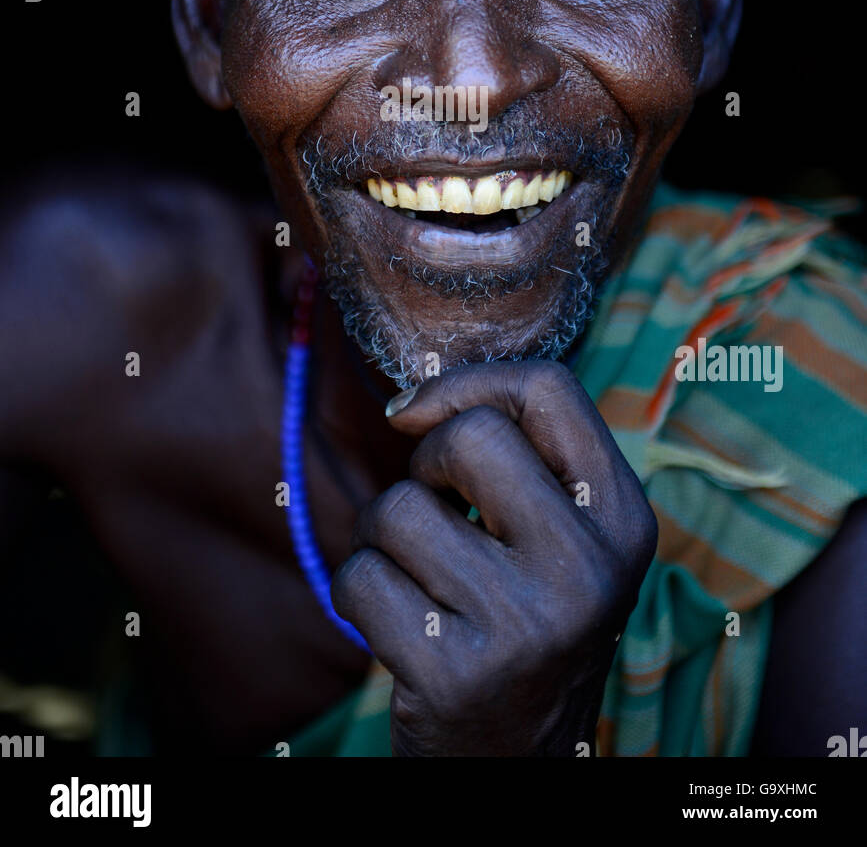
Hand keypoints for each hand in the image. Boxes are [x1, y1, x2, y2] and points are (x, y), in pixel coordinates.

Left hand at [331, 361, 656, 756]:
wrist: (519, 763)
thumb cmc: (526, 622)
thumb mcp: (562, 539)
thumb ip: (520, 457)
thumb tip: (406, 406)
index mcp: (623, 521)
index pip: (549, 389)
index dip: (468, 383)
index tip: (421, 416)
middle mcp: (587, 569)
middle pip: (470, 436)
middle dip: (424, 464)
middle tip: (436, 514)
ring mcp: (523, 625)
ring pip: (398, 509)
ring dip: (382, 538)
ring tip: (418, 577)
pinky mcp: (454, 674)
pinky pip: (359, 579)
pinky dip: (357, 593)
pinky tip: (398, 626)